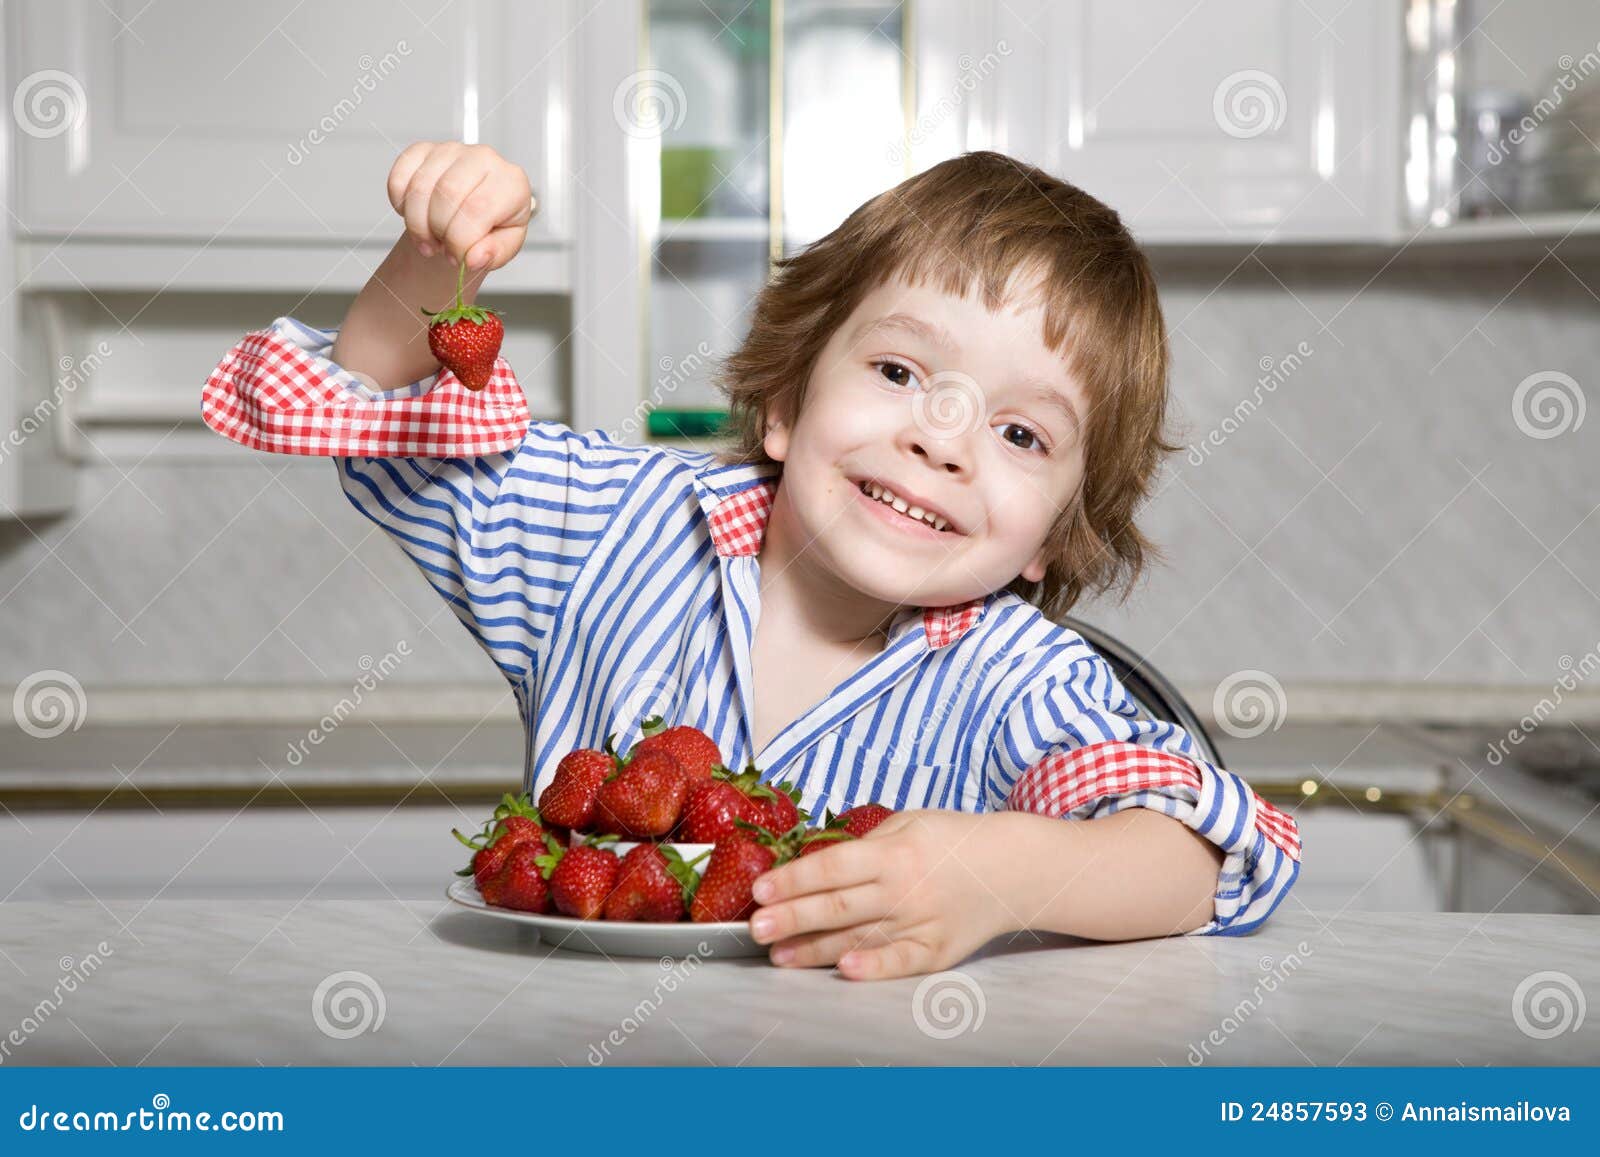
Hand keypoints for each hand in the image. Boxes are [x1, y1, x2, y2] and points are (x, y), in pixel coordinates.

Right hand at [387, 141, 534, 272]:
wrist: (476, 212)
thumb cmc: (493, 226)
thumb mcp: (504, 247)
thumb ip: (493, 254)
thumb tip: (473, 258)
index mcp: (511, 182)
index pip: (477, 209)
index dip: (460, 241)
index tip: (458, 258)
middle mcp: (483, 158)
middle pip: (446, 194)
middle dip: (438, 231)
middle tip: (440, 248)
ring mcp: (451, 150)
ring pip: (420, 187)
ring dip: (417, 223)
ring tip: (429, 239)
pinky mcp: (423, 150)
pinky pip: (399, 177)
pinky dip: (400, 204)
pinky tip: (415, 215)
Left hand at [747, 810, 1018, 979]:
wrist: (1012, 869)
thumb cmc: (953, 841)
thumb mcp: (908, 824)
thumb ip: (864, 846)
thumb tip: (815, 864)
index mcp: (895, 853)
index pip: (833, 867)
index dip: (794, 879)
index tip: (760, 888)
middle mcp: (905, 889)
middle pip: (839, 906)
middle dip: (792, 917)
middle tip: (756, 928)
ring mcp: (922, 923)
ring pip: (858, 938)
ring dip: (814, 949)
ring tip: (778, 955)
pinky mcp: (936, 951)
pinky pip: (900, 962)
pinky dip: (874, 967)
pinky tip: (844, 969)